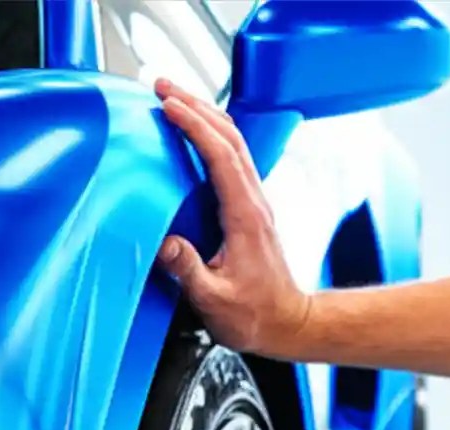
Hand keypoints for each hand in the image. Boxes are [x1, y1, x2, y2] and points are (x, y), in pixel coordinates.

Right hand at [154, 77, 312, 356]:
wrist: (287, 323)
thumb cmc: (254, 315)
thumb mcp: (215, 301)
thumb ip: (189, 271)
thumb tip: (164, 243)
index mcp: (245, 216)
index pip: (220, 156)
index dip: (194, 126)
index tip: (168, 106)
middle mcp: (253, 201)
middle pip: (228, 136)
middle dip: (196, 105)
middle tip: (162, 86)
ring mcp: (253, 201)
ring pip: (232, 142)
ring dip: (203, 114)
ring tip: (173, 97)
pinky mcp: (247, 207)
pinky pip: (229, 158)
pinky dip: (209, 135)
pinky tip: (192, 132)